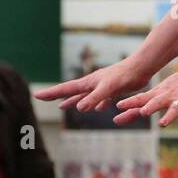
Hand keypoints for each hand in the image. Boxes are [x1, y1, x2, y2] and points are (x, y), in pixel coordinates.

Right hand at [35, 56, 150, 112]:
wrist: (141, 68)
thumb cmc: (125, 76)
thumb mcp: (108, 88)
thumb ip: (94, 98)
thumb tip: (79, 109)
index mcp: (88, 83)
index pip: (65, 89)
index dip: (51, 93)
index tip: (36, 95)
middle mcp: (92, 83)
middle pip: (70, 91)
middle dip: (57, 96)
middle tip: (43, 97)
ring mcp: (101, 86)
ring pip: (84, 96)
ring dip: (73, 101)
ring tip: (64, 106)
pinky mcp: (112, 90)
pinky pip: (100, 99)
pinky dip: (95, 104)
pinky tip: (98, 108)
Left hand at [114, 63, 177, 132]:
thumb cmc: (173, 87)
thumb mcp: (155, 94)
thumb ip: (137, 108)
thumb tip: (116, 120)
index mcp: (156, 95)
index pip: (141, 99)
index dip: (130, 102)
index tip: (118, 106)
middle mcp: (167, 97)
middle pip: (157, 102)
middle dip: (150, 107)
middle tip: (143, 112)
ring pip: (174, 109)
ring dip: (168, 116)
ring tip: (162, 123)